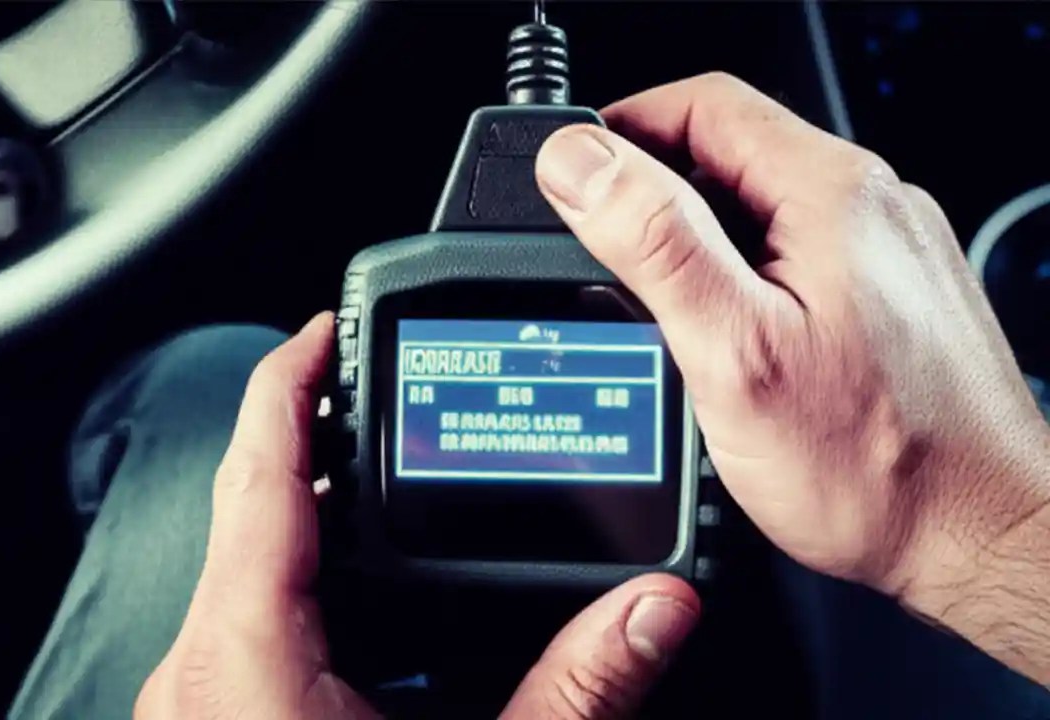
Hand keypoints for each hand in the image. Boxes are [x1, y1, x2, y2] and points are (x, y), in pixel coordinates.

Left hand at [135, 313, 699, 718]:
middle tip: (384, 389)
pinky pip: (247, 625)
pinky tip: (363, 596)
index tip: (328, 323)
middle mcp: (199, 672)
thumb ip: (571, 694)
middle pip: (252, 512)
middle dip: (317, 445)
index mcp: (244, 659)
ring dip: (312, 519)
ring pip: (246, 571)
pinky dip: (303, 585)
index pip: (259, 472)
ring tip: (381, 472)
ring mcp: (195, 705)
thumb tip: (655, 609)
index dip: (293, 381)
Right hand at [535, 73, 1049, 677]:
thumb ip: (655, 244)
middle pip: (728, 153)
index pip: (702, 105)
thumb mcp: (736, 350)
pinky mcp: (886, 294)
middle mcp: (869, 206)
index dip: (620, 130)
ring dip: (694, 241)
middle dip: (651, 194)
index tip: (570, 179)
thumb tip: (580, 162)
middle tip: (601, 260)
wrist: (975, 539)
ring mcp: (883, 250)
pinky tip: (723, 336)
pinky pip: (793, 252)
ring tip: (658, 311)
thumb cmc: (877, 466)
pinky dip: (740, 277)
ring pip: (757, 207)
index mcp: (831, 194)